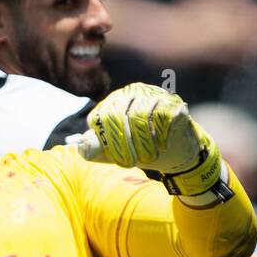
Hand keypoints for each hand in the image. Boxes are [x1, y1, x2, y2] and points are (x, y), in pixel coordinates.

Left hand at [78, 82, 229, 203]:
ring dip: (143, 143)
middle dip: (123, 144)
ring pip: (140, 117)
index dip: (107, 141)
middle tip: (130, 164)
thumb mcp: (114, 152)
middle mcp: (133, 92)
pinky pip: (162, 118)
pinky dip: (161, 137)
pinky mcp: (173, 103)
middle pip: (119, 116)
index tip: (117, 160)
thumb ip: (95, 149)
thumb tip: (82, 146)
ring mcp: (154, 94)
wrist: (175, 152)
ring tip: (147, 158)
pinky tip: (162, 147)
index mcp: (115, 100)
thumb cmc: (141, 149)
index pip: (102, 116)